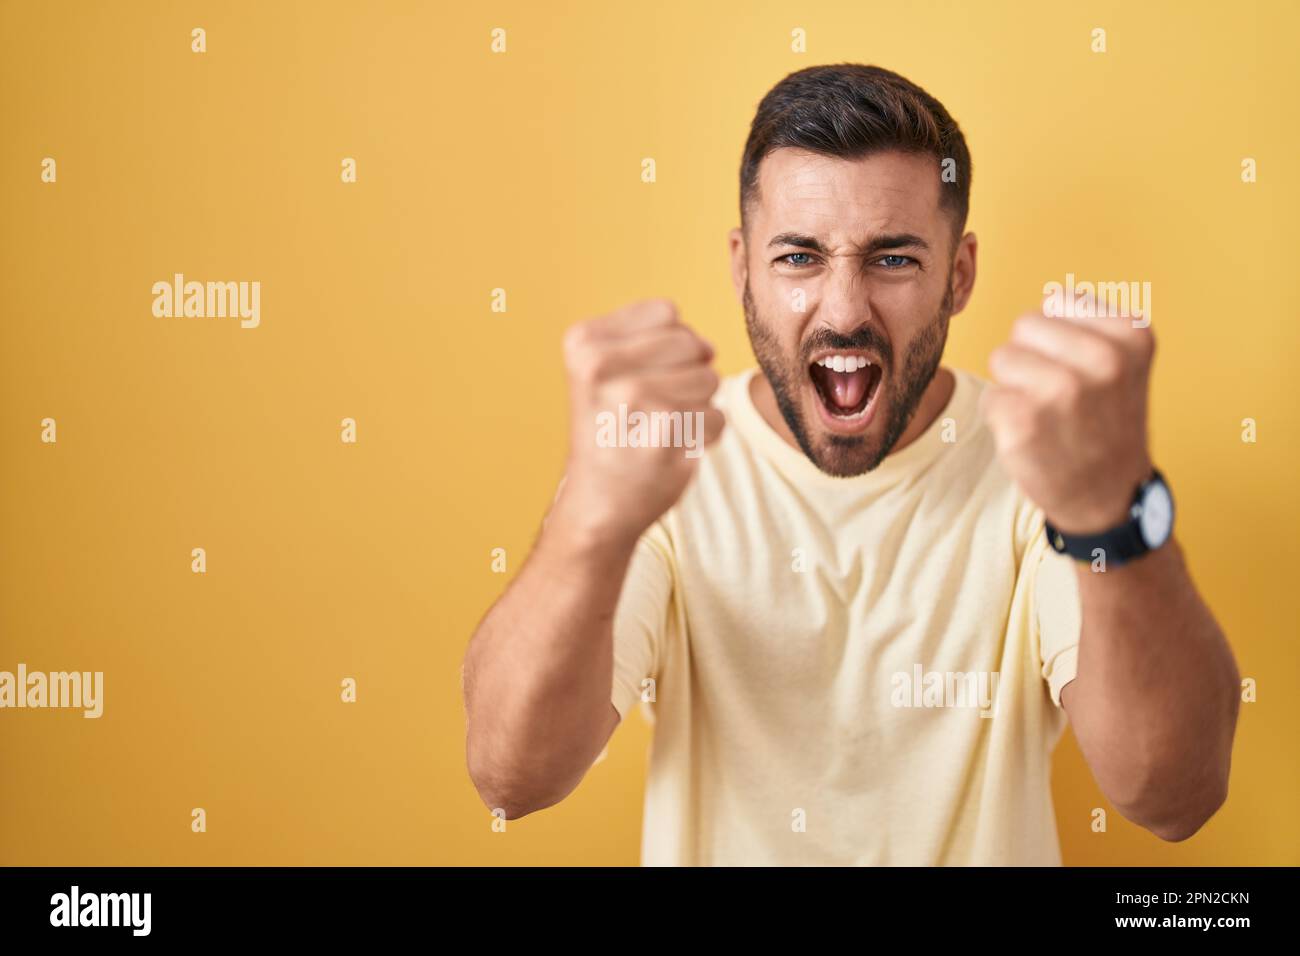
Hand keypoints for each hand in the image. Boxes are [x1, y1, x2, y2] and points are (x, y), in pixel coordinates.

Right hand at [552, 298, 724, 545]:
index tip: (635, 377)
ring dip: (695, 406)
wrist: (597, 504)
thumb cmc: (611, 429)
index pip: (667, 313)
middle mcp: (601, 366)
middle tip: (649, 409)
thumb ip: (653, 336)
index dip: (666, 346)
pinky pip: (716, 417)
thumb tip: (708, 347)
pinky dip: (702, 436)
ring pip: (710, 380)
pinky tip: (669, 450)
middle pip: (693, 343)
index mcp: (582, 342)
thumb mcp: (602, 369)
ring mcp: (633, 400)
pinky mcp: (664, 435)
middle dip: (686, 374)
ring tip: (658, 429)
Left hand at [982, 298, 1154, 533]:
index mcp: (1131, 335)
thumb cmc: (1105, 422)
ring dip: (1015, 386)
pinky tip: (1034, 437)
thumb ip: (1088, 323)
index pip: (1056, 301)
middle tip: (1060, 397)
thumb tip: (1047, 298)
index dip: (1058, 338)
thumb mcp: (1123, 362)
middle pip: (1023, 325)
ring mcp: (1063, 392)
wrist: (1110, 496)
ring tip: (1048, 415)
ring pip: (1002, 358)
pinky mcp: (1025, 422)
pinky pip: (990, 398)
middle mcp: (1103, 360)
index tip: (1083, 372)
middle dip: (1032, 357)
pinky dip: (1002, 418)